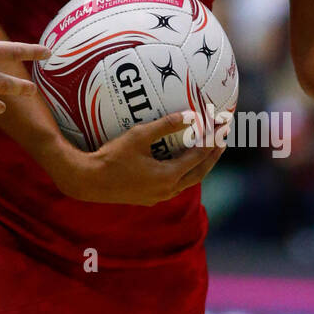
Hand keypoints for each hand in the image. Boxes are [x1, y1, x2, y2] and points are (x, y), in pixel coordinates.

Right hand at [52, 112, 225, 204]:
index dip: (212, 140)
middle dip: (213, 156)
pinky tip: (181, 164)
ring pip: (189, 181)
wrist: (89, 181)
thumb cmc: (112, 157)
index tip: (221, 127)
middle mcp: (168, 189)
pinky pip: (176, 185)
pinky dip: (185, 172)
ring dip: (200, 166)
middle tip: (224, 140)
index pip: (198, 156)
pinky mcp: (150, 197)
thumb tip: (189, 116)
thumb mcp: (138, 136)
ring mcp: (159, 196)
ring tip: (208, 152)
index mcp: (169, 176)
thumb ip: (165, 126)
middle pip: (200, 172)